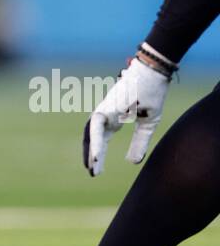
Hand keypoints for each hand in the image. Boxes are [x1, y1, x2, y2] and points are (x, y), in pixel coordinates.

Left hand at [82, 55, 171, 176]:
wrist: (154, 72)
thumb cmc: (152, 93)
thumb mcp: (148, 124)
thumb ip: (139, 142)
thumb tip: (132, 162)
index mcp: (114, 116)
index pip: (101, 137)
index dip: (99, 153)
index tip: (96, 170)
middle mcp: (106, 112)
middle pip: (92, 136)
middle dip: (90, 154)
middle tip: (92, 173)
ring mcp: (105, 108)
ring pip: (91, 131)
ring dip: (91, 150)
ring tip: (92, 168)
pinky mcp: (107, 105)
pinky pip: (96, 124)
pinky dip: (95, 140)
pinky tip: (95, 155)